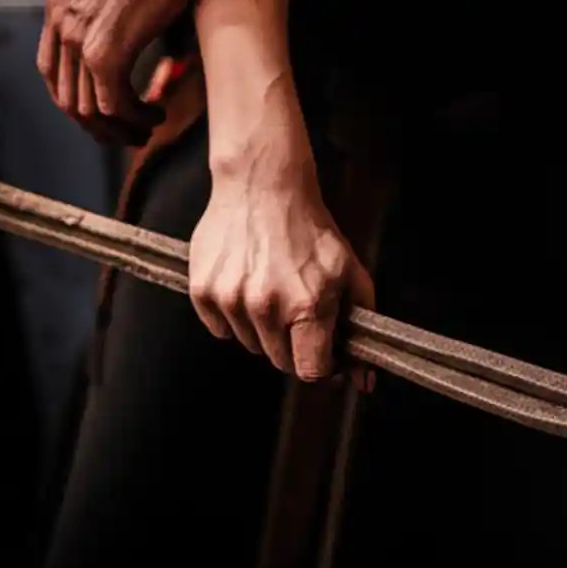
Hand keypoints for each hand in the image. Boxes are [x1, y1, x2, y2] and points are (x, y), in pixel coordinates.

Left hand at [36, 0, 190, 143]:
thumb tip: (128, 9)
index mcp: (59, 1)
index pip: (51, 69)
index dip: (76, 98)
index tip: (103, 111)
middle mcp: (61, 22)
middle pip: (66, 97)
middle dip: (96, 125)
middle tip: (125, 133)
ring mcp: (80, 39)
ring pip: (89, 108)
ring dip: (118, 128)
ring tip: (145, 131)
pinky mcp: (106, 54)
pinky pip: (114, 105)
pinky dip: (135, 119)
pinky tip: (155, 116)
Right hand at [189, 160, 374, 381]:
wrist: (262, 185)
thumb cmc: (309, 229)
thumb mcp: (349, 272)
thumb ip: (360, 325)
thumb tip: (364, 382)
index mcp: (307, 306)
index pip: (310, 370)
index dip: (320, 365)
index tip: (321, 349)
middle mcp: (266, 308)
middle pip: (279, 360)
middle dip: (293, 343)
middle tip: (296, 310)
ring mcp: (231, 300)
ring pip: (249, 344)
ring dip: (262, 329)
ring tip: (271, 289)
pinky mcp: (203, 291)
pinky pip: (220, 329)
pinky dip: (233, 316)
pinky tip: (246, 283)